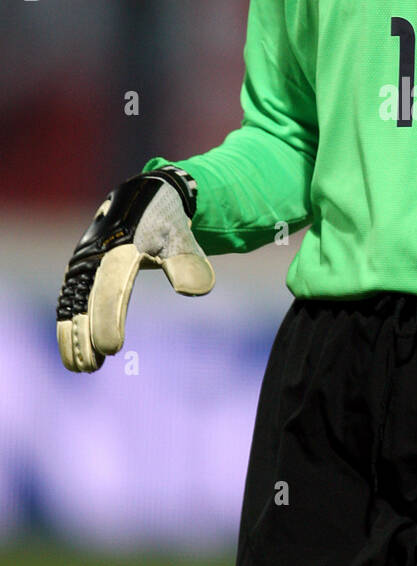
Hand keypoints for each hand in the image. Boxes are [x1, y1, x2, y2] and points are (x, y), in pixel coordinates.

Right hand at [56, 166, 214, 371]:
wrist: (145, 197)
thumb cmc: (168, 224)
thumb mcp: (182, 239)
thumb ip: (189, 264)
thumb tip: (197, 291)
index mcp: (123, 248)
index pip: (112, 289)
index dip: (109, 319)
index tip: (112, 350)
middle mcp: (96, 254)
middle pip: (85, 300)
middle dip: (85, 335)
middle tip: (91, 368)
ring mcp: (84, 261)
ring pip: (72, 302)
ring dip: (72, 334)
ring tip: (80, 367)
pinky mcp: (80, 268)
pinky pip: (70, 298)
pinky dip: (69, 323)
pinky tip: (75, 351)